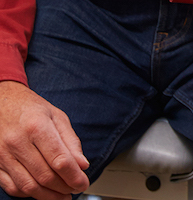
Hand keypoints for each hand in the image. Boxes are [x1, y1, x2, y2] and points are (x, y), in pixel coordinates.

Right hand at [0, 81, 89, 199]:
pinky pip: (12, 187)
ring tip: (62, 195)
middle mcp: (18, 142)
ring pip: (28, 186)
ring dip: (48, 196)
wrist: (2, 104)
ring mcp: (3, 155)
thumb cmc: (32, 109)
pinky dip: (29, 194)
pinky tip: (42, 192)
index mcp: (37, 126)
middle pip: (44, 175)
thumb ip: (70, 141)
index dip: (73, 176)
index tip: (83, 183)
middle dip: (63, 187)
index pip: (59, 159)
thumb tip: (82, 164)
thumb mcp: (57, 116)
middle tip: (75, 189)